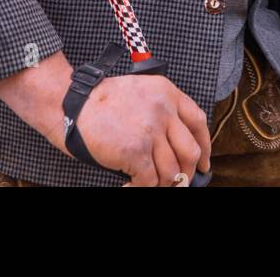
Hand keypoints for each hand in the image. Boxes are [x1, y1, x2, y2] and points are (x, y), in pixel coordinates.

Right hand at [73, 72, 211, 186]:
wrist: (73, 103)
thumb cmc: (102, 101)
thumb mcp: (140, 91)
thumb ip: (162, 111)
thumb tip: (178, 146)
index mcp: (167, 92)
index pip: (199, 122)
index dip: (206, 146)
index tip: (205, 162)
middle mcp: (163, 110)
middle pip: (191, 151)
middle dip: (188, 173)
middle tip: (179, 182)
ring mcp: (150, 131)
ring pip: (172, 171)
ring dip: (162, 184)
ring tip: (148, 183)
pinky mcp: (136, 151)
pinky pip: (150, 182)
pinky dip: (142, 189)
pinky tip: (130, 185)